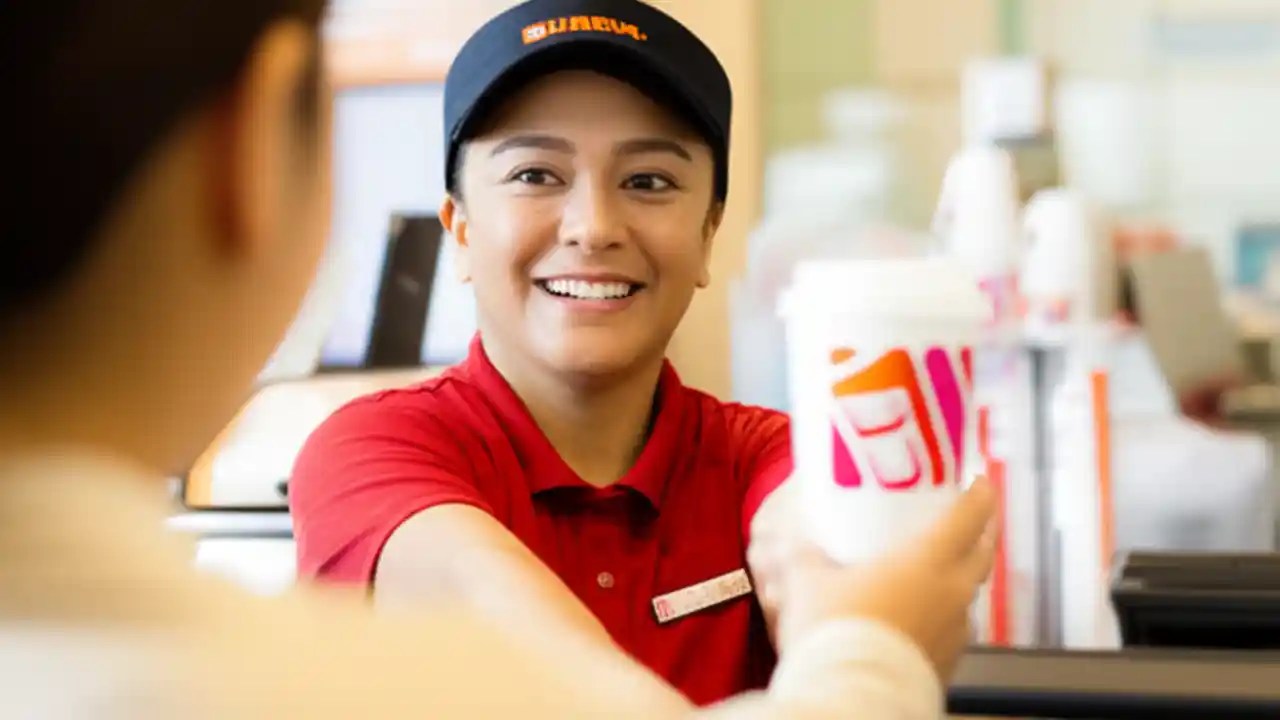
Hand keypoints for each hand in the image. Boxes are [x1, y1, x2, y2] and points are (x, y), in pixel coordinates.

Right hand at [757, 477, 997, 682]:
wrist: (848, 695)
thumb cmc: (834, 632)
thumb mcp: (806, 582)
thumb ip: (800, 556)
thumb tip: (787, 540)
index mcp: (928, 560)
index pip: (969, 515)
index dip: (978, 493)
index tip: (978, 480)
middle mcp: (952, 594)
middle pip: (983, 554)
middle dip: (982, 532)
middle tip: (972, 520)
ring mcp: (954, 634)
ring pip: (970, 597)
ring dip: (961, 579)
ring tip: (939, 574)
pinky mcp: (946, 666)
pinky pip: (953, 633)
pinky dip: (943, 618)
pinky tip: (920, 621)